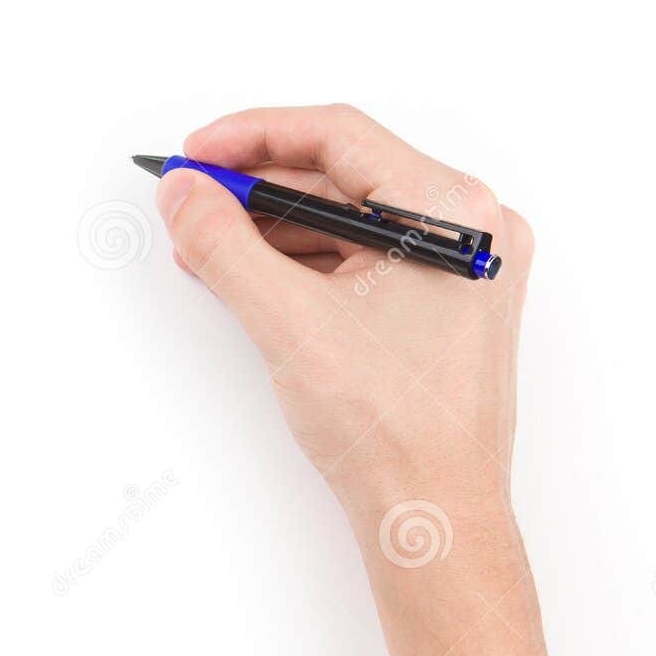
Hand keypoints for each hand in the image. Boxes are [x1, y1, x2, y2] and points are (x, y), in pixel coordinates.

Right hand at [156, 107, 621, 655]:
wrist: (433, 519)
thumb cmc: (393, 433)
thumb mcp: (289, 323)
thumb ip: (225, 245)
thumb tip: (186, 194)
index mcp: (454, 213)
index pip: (338, 136)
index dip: (253, 137)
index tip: (195, 156)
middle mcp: (470, 229)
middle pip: (342, 173)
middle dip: (256, 187)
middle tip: (190, 200)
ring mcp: (459, 270)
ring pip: (347, 217)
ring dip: (272, 226)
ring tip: (205, 245)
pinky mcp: (439, 307)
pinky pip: (359, 257)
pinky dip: (301, 261)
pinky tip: (248, 275)